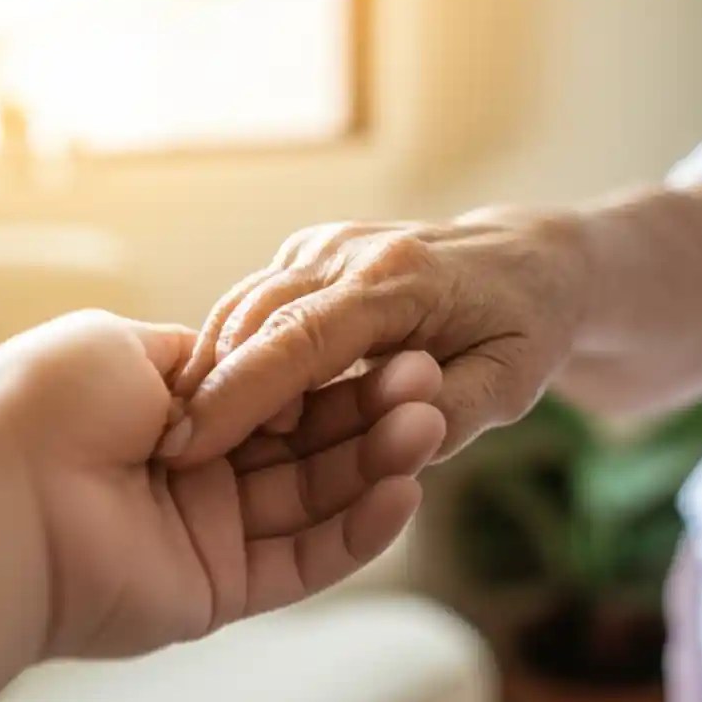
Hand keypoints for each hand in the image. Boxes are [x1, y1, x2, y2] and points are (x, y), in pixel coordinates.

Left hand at [0, 310, 444, 658]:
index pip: (279, 393)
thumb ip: (201, 354)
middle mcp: (197, 474)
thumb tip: (251, 355)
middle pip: (306, 446)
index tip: (395, 347)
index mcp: (177, 412)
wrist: (2, 494)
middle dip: (369, 414)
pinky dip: (357, 531)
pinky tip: (403, 491)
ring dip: (376, 466)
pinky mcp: (219, 591)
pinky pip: (304, 563)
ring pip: (315, 502)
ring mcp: (209, 535)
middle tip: (428, 383)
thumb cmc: (50, 404)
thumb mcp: (127, 346)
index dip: (336, 373)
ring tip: (429, 428)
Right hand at [164, 210, 590, 464]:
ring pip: (241, 307)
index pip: (302, 337)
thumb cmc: (526, 326)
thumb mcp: (512, 383)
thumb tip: (389, 448)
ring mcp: (321, 245)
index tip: (189, 443)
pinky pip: (253, 306)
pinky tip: (220, 401)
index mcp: (398, 278)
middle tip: (169, 456)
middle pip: (254, 317)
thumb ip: (452, 415)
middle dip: (207, 385)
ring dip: (211, 370)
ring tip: (186, 434)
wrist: (532, 259)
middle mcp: (347, 249)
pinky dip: (230, 352)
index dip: (241, 392)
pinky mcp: (307, 255)